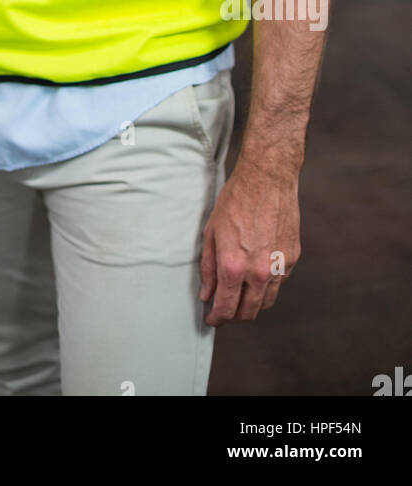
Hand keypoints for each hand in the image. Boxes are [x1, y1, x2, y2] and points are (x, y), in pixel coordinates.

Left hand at [199, 158, 300, 324]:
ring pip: (266, 302)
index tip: (212, 319)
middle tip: (224, 310)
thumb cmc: (235, 201)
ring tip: (240, 295)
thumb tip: (207, 294)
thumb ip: (208, 267)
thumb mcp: (212, 232)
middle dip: (234, 316)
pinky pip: (279, 283)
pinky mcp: (292, 258)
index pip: (225, 308)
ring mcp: (278, 267)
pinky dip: (267, 285)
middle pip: (248, 312)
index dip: (216, 319)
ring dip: (252, 304)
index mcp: (233, 266)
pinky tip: (256, 273)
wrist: (267, 179)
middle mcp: (258, 272)